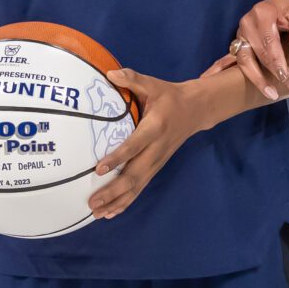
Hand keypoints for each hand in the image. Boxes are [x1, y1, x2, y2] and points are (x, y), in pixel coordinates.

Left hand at [88, 69, 208, 218]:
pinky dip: (126, 201)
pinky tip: (111, 212)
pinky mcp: (156, 167)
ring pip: (137, 186)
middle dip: (113, 191)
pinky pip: (140, 187)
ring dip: (117, 201)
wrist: (196, 110)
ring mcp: (157, 161)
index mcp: (155, 127)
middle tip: (92, 202)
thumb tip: (110, 74)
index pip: (134, 145)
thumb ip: (132, 79)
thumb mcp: (153, 84)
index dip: (117, 158)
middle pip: (134, 175)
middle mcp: (156, 149)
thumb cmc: (168, 96)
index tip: (98, 169)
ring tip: (97, 213)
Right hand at [205, 0, 288, 101]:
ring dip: (256, 79)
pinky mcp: (239, 42)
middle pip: (256, 54)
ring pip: (244, 60)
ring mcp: (241, 34)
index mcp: (262, 13)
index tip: (286, 77)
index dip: (277, 61)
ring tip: (270, 93)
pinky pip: (235, 61)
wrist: (282, 3)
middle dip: (270, 74)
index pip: (269, 42)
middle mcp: (247, 23)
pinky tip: (232, 87)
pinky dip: (234, 74)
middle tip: (286, 89)